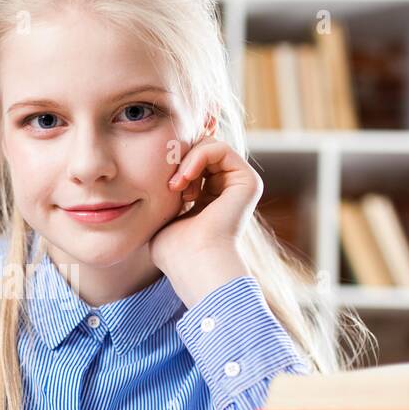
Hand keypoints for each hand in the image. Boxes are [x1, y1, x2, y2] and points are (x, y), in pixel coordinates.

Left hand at [150, 135, 261, 304]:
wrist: (194, 263)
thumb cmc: (174, 251)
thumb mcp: (164, 215)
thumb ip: (166, 194)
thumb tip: (159, 179)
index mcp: (210, 200)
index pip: (191, 162)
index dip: (174, 163)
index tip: (163, 187)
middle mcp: (228, 191)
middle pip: (200, 150)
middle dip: (179, 161)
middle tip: (170, 187)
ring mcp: (240, 185)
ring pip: (209, 146)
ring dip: (186, 161)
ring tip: (176, 187)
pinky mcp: (248, 181)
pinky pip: (219, 148)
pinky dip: (197, 157)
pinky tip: (184, 179)